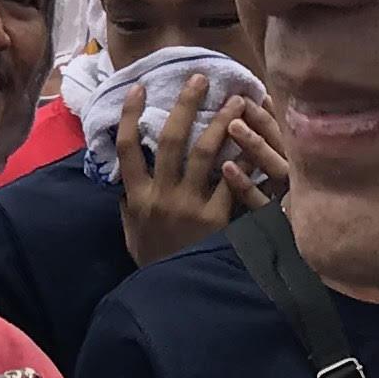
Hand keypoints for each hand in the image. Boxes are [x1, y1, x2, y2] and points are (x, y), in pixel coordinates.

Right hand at [116, 84, 271, 269]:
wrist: (175, 299)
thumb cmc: (155, 264)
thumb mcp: (132, 233)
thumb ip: (129, 204)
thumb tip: (125, 178)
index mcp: (137, 197)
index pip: (128, 147)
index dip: (132, 115)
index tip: (140, 87)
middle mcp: (161, 195)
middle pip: (171, 138)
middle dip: (185, 104)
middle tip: (200, 78)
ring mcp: (189, 205)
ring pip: (204, 152)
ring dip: (220, 122)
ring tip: (236, 99)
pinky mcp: (216, 218)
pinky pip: (231, 181)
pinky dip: (242, 159)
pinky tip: (254, 140)